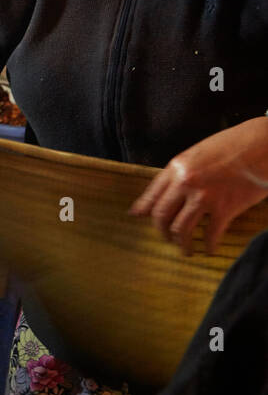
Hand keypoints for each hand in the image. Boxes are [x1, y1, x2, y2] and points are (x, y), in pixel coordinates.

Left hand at [129, 117, 267, 254]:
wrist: (263, 144)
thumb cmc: (234, 145)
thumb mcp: (199, 153)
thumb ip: (181, 172)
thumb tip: (167, 189)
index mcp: (176, 167)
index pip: (152, 194)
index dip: (144, 210)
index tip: (138, 218)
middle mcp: (185, 183)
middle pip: (162, 215)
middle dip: (162, 231)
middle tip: (168, 239)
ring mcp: (204, 196)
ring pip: (181, 229)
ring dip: (182, 244)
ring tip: (186, 250)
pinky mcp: (226, 208)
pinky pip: (210, 234)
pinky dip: (208, 246)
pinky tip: (210, 250)